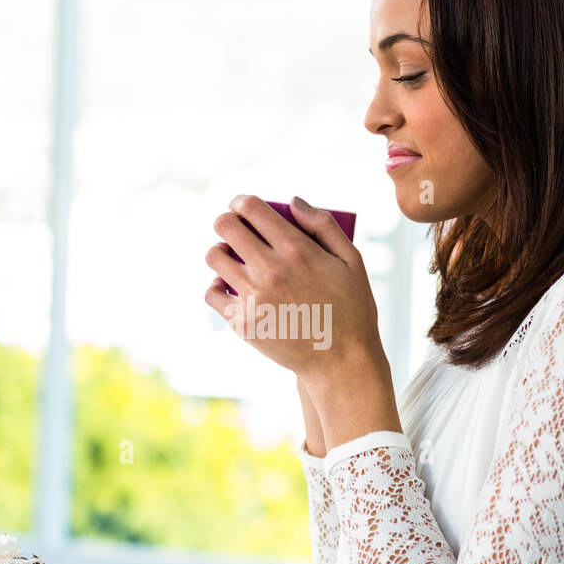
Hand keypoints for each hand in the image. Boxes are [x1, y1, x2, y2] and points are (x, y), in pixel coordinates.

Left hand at [205, 195, 402, 448]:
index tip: (242, 205)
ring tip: (231, 257)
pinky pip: (211, 294)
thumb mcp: (352, 261)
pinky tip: (228, 286)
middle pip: (225, 226)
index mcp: (297, 249)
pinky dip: (216, 286)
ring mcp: (253, 297)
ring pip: (213, 256)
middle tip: (234, 228)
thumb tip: (292, 202)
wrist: (342, 362)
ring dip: (220, 251)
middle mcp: (270, 269)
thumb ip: (323, 226)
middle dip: (227, 221)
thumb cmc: (352, 310)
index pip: (251, 208)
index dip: (242, 201)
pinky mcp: (242, 322)